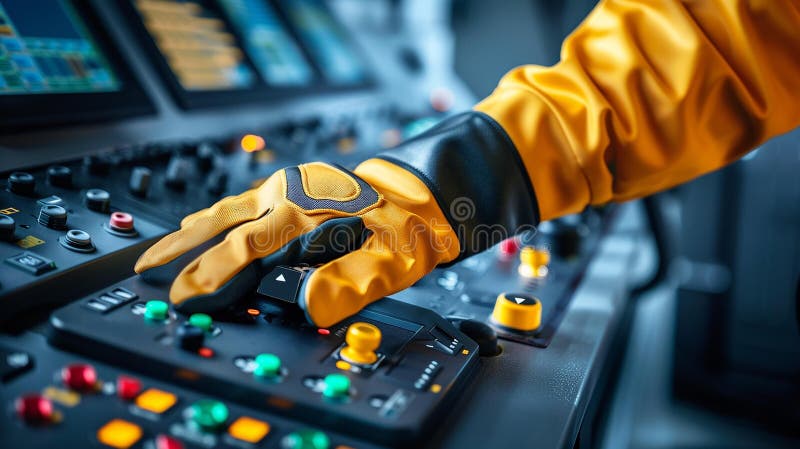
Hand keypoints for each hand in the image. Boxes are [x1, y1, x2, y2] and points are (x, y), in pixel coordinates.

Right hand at [136, 112, 538, 326]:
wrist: (437, 188)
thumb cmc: (415, 223)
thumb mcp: (393, 261)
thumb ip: (349, 285)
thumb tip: (309, 307)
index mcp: (306, 212)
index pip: (243, 252)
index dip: (208, 279)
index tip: (181, 301)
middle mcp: (292, 195)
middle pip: (222, 222)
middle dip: (181, 247)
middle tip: (144, 267)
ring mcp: (295, 188)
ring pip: (231, 209)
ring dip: (196, 230)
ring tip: (167, 246)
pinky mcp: (302, 189)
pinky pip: (249, 203)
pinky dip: (224, 218)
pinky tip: (219, 227)